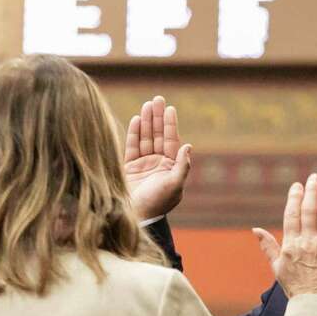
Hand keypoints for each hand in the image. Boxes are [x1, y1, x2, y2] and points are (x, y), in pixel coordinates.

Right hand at [125, 96, 192, 219]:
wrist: (135, 216)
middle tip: (157, 99)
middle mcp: (158, 164)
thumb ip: (182, 166)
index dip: (170, 124)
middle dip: (158, 117)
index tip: (170, 108)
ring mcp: (143, 164)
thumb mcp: (174, 185)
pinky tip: (136, 119)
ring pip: (145, 138)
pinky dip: (133, 133)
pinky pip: (131, 146)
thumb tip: (188, 146)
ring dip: (146, 121)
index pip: (171, 141)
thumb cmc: (157, 203)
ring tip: (146, 104)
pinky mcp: (128, 167)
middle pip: (157, 135)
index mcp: (171, 167)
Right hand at [253, 175, 316, 298]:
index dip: (295, 197)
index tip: (297, 185)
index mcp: (291, 245)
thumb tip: (255, 229)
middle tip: (314, 177)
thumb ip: (268, 246)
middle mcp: (307, 242)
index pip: (292, 215)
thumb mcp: (277, 267)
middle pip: (309, 210)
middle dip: (312, 191)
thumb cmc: (296, 286)